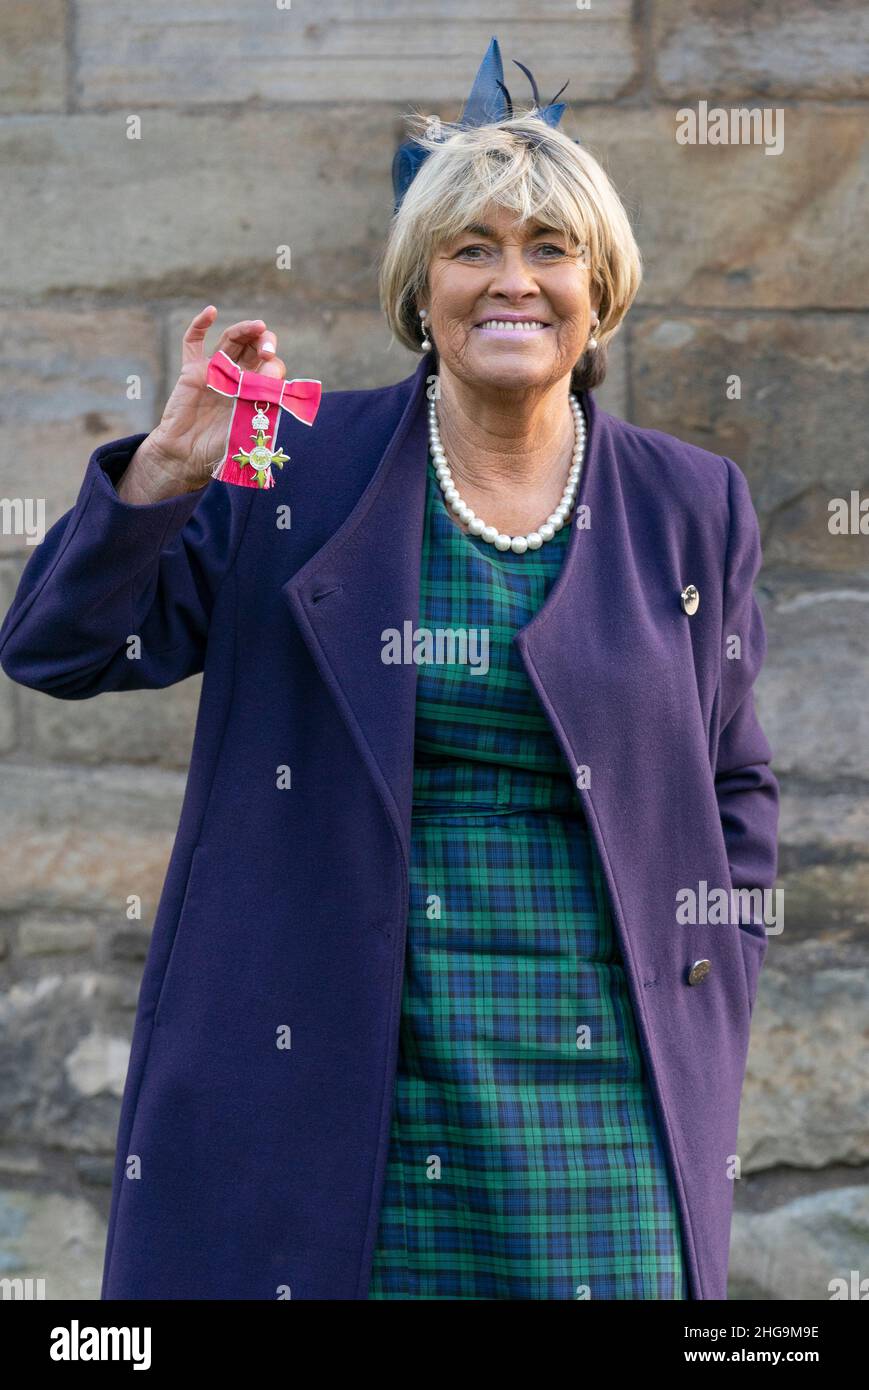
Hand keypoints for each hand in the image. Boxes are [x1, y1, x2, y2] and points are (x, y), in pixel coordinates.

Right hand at [117, 308, 286, 502]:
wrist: (186, 457)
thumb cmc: (220, 449)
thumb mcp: (248, 427)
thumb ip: (261, 405)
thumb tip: (273, 377)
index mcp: (255, 391)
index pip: (270, 368)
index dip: (274, 366)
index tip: (271, 374)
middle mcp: (237, 378)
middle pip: (254, 348)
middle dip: (265, 343)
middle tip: (267, 348)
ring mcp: (214, 371)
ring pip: (231, 341)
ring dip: (244, 330)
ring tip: (258, 325)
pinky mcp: (192, 371)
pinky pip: (193, 342)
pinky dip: (200, 325)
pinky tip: (211, 311)